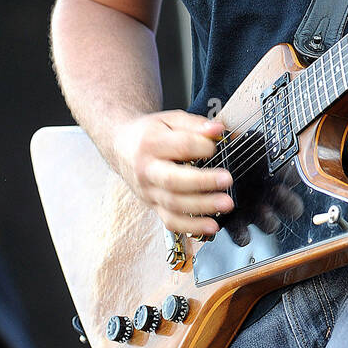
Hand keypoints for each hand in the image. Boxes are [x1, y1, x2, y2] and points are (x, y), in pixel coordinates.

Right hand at [111, 110, 233, 237]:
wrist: (121, 147)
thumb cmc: (150, 134)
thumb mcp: (170, 120)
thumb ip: (195, 124)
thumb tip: (218, 130)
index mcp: (151, 143)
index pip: (181, 146)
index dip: (203, 147)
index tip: (216, 146)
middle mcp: (147, 170)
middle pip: (173, 180)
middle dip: (203, 182)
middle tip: (226, 180)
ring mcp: (148, 191)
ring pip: (174, 204)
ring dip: (202, 207)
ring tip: (225, 204)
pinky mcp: (153, 206)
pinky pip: (171, 221)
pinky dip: (192, 227)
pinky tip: (211, 225)